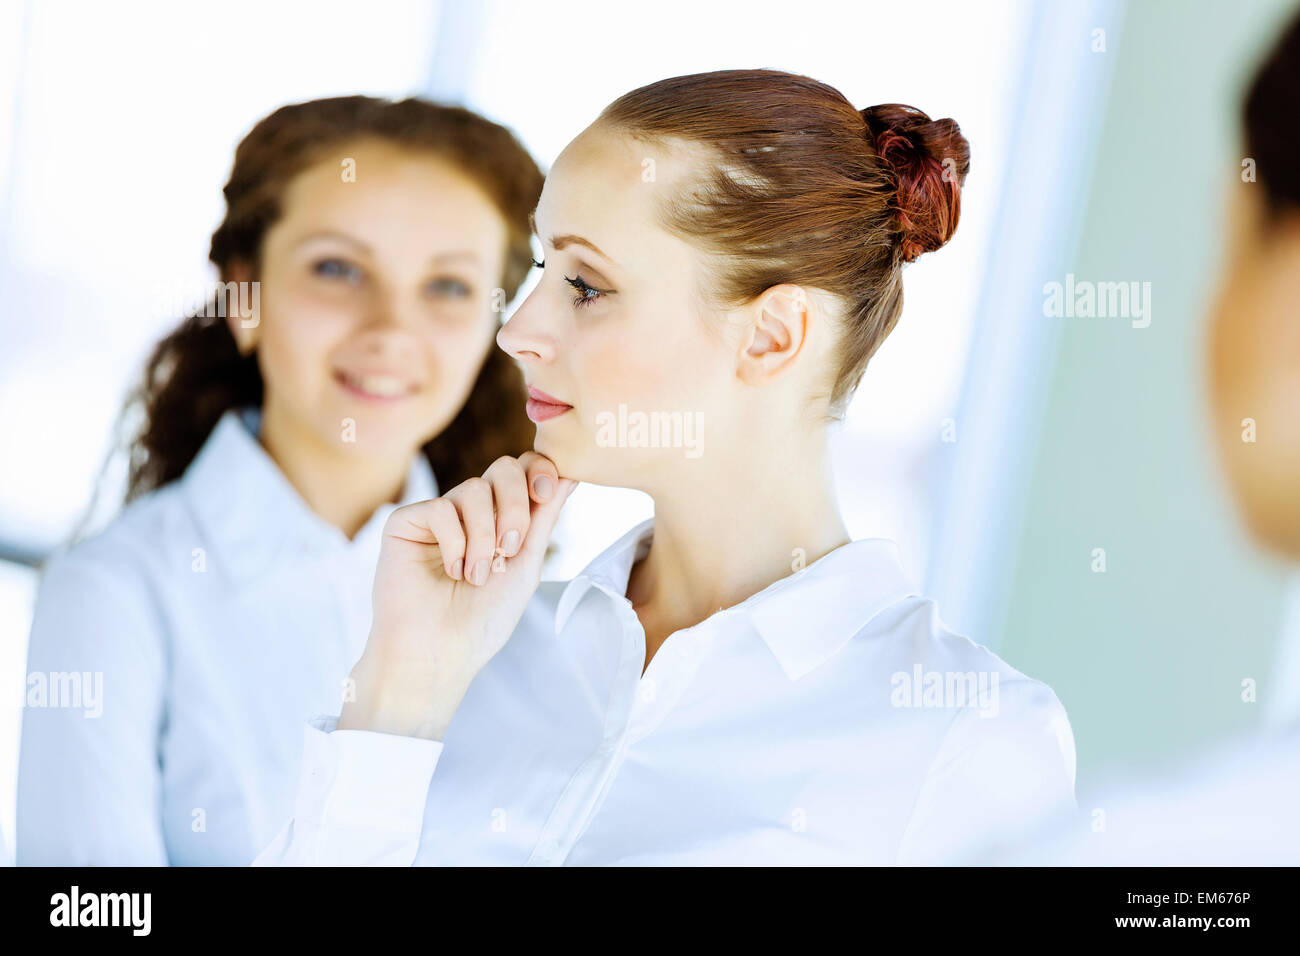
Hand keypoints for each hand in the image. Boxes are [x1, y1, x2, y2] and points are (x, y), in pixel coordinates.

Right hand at [340, 453, 576, 738]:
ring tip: (477, 576)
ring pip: (473, 488)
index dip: (540, 471)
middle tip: (510, 548)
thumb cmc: (483, 619)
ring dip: (484, 537)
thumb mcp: (526, 564)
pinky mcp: (405, 522)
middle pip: (503, 468)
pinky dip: (454, 543)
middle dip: (515, 505)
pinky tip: (451, 572)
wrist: (439, 653)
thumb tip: (572, 474)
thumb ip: (544, 518)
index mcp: (500, 519)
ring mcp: (437, 515)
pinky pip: (441, 508)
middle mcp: (470, 511)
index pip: (524, 471)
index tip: (547, 496)